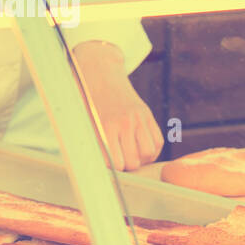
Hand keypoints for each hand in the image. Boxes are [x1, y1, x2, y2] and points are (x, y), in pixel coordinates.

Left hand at [73, 43, 163, 171]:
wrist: (100, 75)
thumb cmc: (88, 104)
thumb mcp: (86, 123)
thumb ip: (96, 145)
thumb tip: (100, 169)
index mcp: (106, 127)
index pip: (115, 163)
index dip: (112, 169)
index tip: (108, 166)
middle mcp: (124, 123)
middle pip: (132, 161)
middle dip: (126, 165)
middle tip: (119, 160)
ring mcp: (138, 118)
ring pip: (148, 154)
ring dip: (141, 159)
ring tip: (131, 154)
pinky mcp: (147, 114)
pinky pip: (158, 142)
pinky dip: (151, 150)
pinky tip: (140, 148)